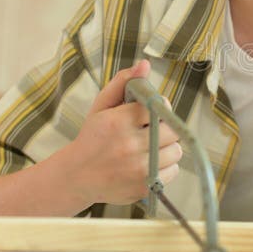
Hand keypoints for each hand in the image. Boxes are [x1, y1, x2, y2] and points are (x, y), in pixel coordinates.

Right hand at [64, 60, 182, 206]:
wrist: (76, 176)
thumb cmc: (93, 138)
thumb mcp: (102, 106)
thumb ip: (123, 83)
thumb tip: (144, 64)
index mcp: (119, 122)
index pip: (160, 107)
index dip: (159, 108)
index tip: (150, 113)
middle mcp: (129, 146)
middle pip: (172, 130)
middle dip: (164, 129)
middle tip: (150, 132)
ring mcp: (137, 169)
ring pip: (176, 152)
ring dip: (166, 149)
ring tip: (148, 149)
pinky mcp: (143, 187)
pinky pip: (172, 172)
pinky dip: (164, 168)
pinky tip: (148, 164)